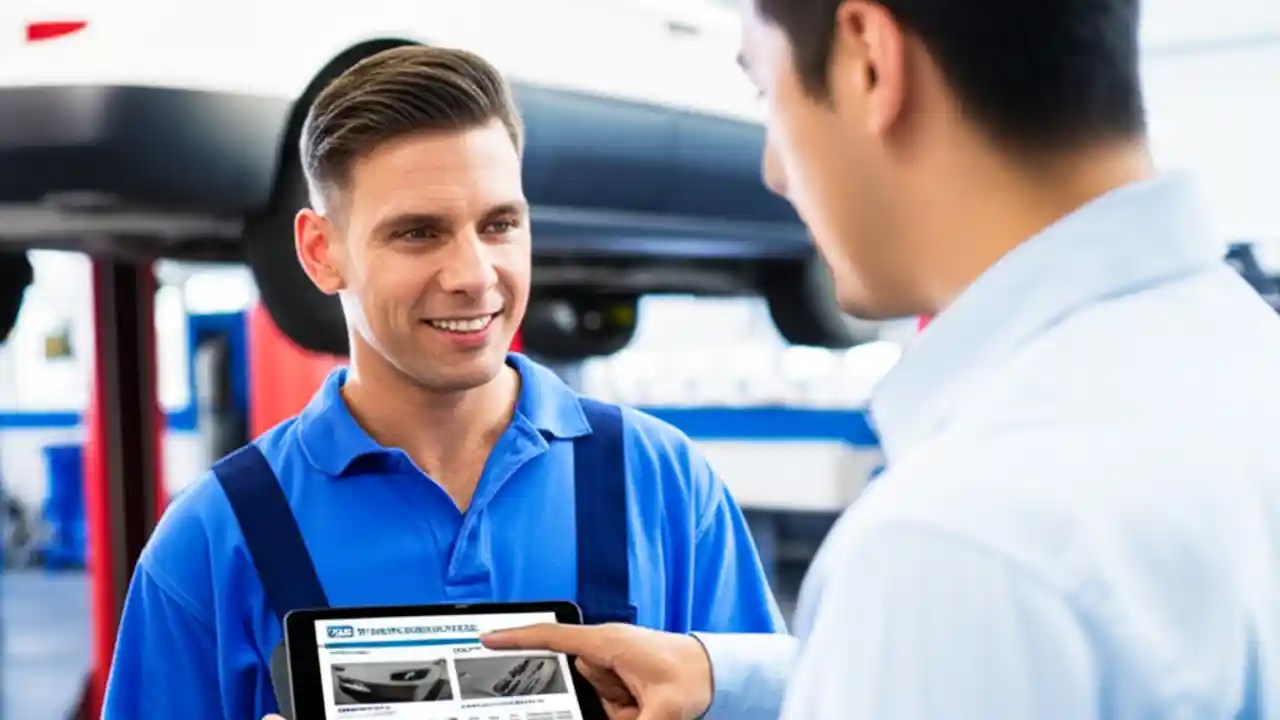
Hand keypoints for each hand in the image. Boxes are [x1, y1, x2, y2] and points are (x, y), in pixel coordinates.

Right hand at [481, 623, 712, 719]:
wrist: (719, 673)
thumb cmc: (691, 676)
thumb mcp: (661, 713)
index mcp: (608, 643)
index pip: (553, 638)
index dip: (518, 638)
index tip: (487, 639)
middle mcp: (607, 649)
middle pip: (578, 680)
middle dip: (606, 699)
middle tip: (634, 696)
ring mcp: (615, 662)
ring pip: (594, 694)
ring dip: (619, 707)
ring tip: (647, 700)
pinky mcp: (622, 675)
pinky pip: (609, 699)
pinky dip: (626, 709)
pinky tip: (646, 702)